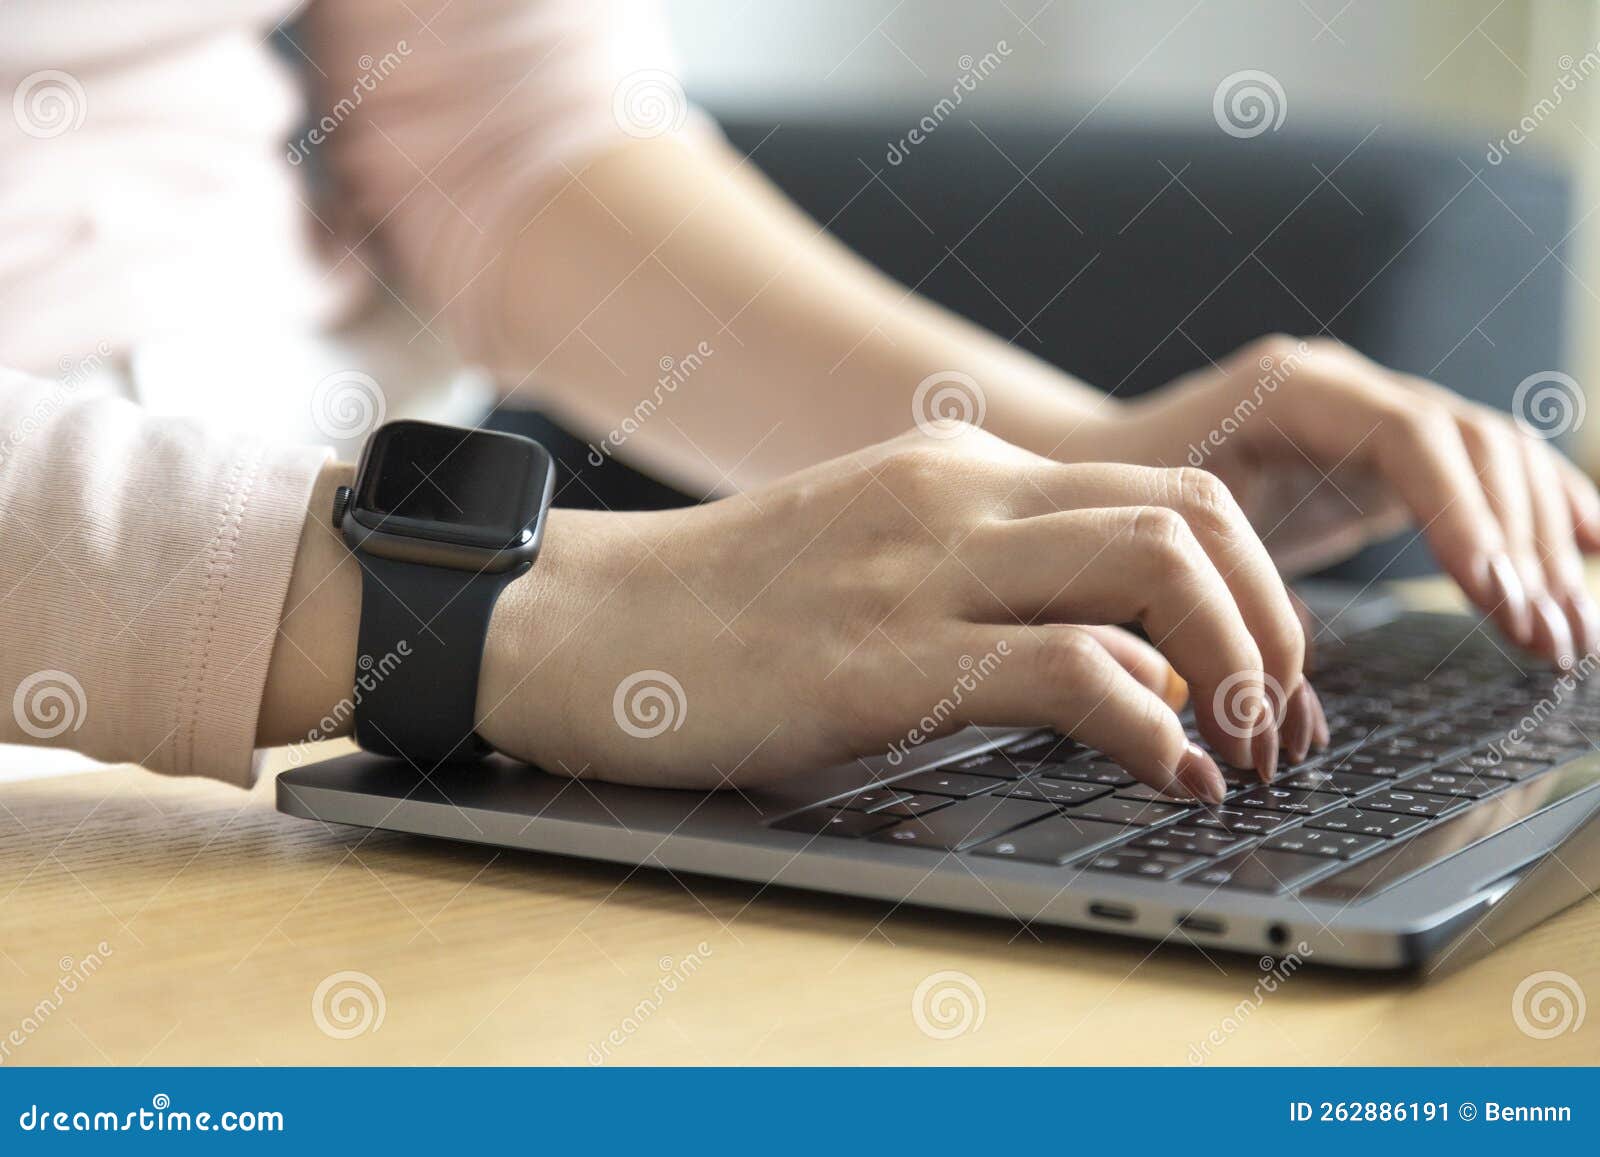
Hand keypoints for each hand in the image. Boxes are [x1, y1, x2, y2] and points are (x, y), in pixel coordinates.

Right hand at [475, 426, 1328, 798]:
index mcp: (960, 472)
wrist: (574, 621)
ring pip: (1158, 568)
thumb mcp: (874, 565)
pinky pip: (1074, 671)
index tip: (1267, 678)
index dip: (1257, 587)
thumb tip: (1129, 670)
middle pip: (1197, 515)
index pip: (1172, 488)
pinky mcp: (884, 658)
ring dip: (1241, 669)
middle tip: (1281, 721)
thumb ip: (994, 591)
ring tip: (1246, 753)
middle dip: (1277, 625)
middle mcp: (959, 497)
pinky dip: (1158, 730)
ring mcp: (923, 569)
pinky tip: (1172, 778)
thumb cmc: (717, 612)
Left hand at [1095, 336, 1599, 665]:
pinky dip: (1544, 507)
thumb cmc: (1120, 504)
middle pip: (1471, 447)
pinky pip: (1486, 468)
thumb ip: (1230, 597)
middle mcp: (1348, 387)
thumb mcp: (1165, 537)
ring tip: (1569, 634)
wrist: (1100, 467)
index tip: (1496, 596)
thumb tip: (1286, 711)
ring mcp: (1376, 411)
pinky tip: (1595, 548)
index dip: (1463, 518)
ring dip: (1541, 545)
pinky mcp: (1391, 450)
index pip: (1410, 438)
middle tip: (1548, 641)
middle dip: (1518, 547)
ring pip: (1494, 458)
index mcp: (1292, 389)